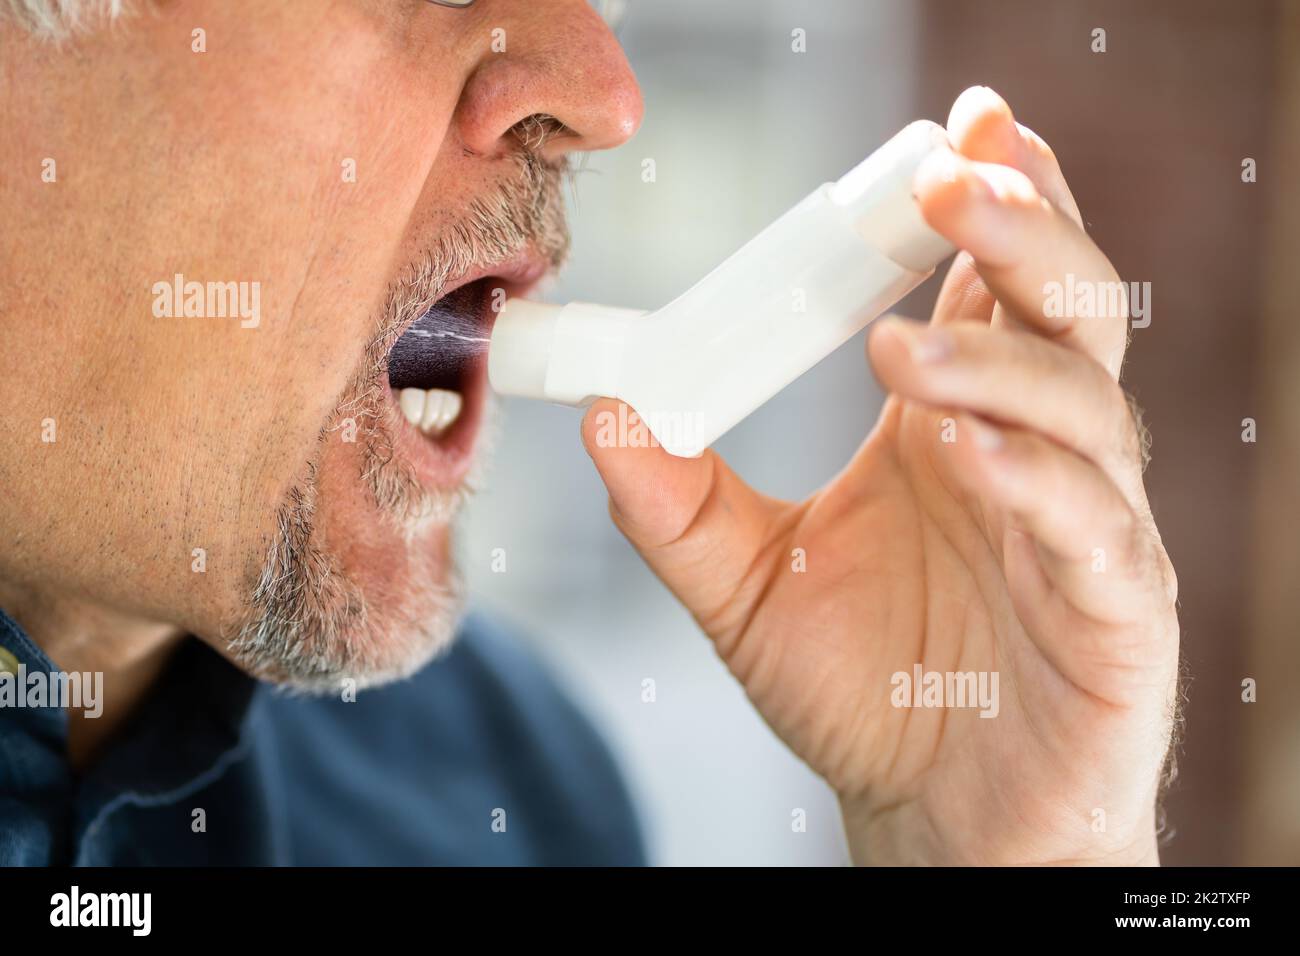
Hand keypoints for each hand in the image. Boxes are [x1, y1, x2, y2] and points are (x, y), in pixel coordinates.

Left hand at [582, 86, 1178, 864]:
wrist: (933, 815)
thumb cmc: (864, 692)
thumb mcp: (749, 589)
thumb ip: (679, 508)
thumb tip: (605, 417)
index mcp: (956, 423)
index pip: (987, 283)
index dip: (983, 204)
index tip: (948, 135)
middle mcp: (1033, 452)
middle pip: (1059, 305)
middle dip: (1018, 229)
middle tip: (953, 178)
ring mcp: (1086, 526)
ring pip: (1086, 403)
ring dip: (1002, 361)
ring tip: (906, 352)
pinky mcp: (1118, 609)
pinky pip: (1096, 527)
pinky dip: (1040, 480)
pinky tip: (970, 451)